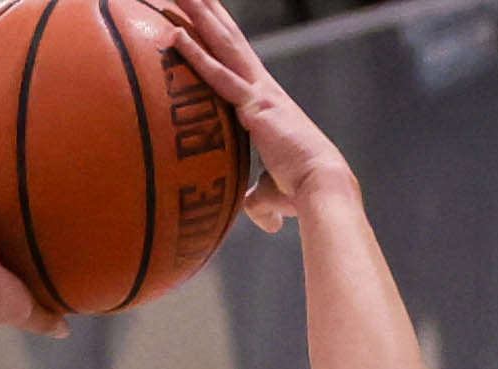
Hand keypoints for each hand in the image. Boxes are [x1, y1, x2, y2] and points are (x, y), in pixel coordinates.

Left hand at [138, 0, 343, 234]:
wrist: (323, 188)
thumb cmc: (302, 194)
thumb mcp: (274, 194)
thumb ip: (260, 200)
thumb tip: (261, 218)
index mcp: (267, 103)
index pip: (238, 60)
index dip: (221, 36)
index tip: (208, 13)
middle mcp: (263, 89)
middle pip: (229, 40)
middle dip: (208, 12)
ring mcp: (258, 93)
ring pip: (222, 44)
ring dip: (199, 15)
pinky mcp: (253, 107)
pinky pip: (218, 75)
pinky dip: (195, 54)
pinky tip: (174, 33)